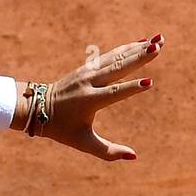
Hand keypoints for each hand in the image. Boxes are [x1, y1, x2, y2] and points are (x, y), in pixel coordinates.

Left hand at [37, 34, 163, 160]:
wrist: (36, 107)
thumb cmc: (61, 129)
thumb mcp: (83, 143)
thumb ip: (108, 152)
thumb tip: (134, 156)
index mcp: (89, 101)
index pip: (114, 93)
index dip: (132, 88)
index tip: (149, 82)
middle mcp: (89, 83)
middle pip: (118, 67)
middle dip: (140, 57)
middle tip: (159, 46)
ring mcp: (87, 72)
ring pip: (116, 57)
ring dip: (138, 48)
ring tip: (159, 39)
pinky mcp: (87, 67)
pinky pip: (110, 55)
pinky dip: (126, 48)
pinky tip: (141, 41)